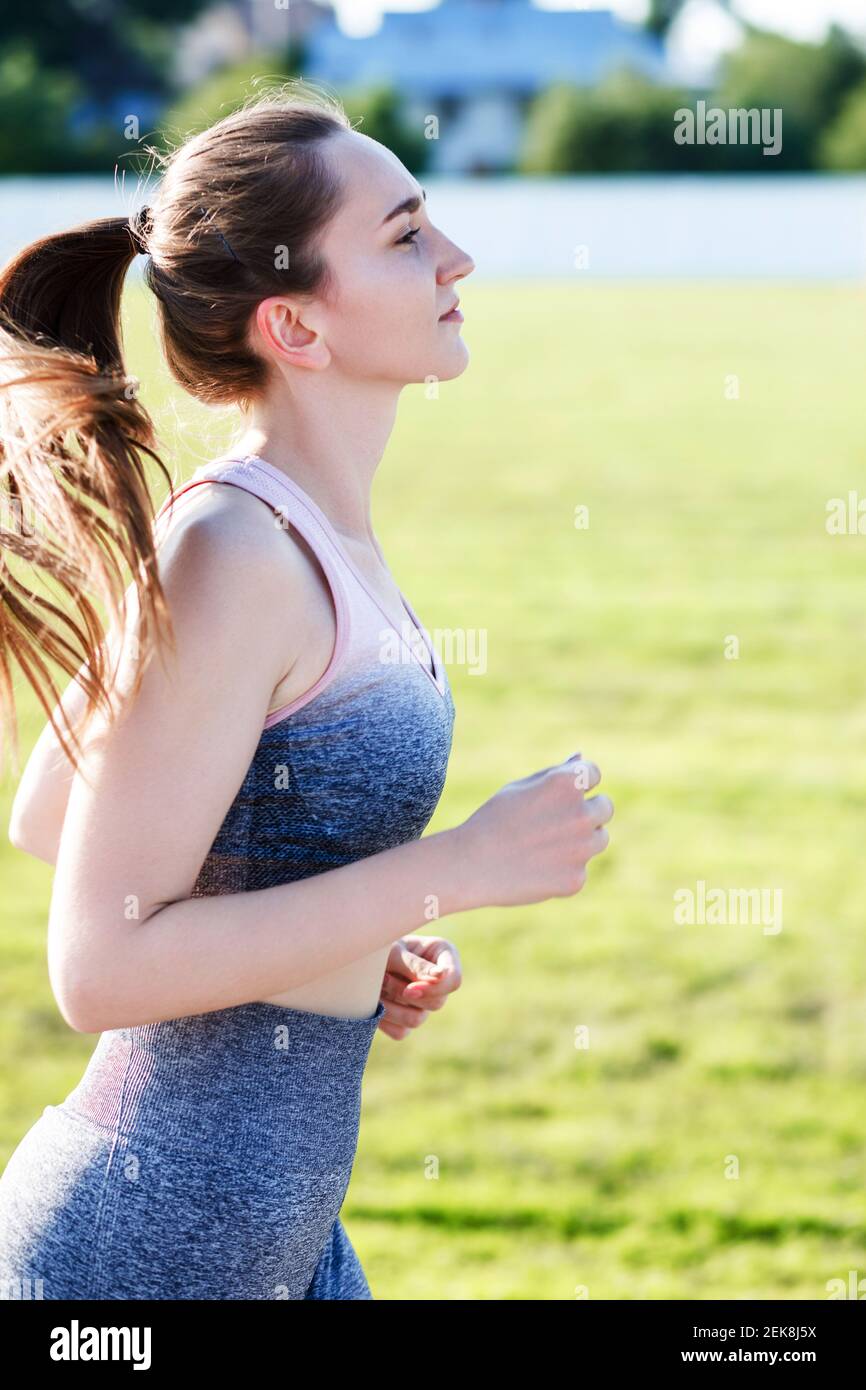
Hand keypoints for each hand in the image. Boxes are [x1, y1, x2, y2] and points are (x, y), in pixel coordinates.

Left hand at [378, 935, 461, 1039]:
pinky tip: (373, 1003)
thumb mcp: (396, 950)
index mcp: (443, 957)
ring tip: (377, 988)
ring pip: (416, 1020)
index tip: (410, 989)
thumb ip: (415, 964)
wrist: (361, 957)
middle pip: (436, 1003)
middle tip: (383, 978)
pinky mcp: (406, 1019)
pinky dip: (384, 1020)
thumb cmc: (380, 945)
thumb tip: (440, 976)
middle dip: (405, 993)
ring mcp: (423, 1003)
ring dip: (392, 1007)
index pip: (453, 980)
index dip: (434, 989)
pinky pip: (400, 1032)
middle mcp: (437, 982)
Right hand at [455, 751, 612, 909]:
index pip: (594, 773)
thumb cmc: (493, 820)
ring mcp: (582, 850)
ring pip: (599, 839)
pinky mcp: (576, 879)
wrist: (470, 865)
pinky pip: (579, 870)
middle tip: (553, 823)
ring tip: (543, 846)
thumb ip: (556, 774)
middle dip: (586, 812)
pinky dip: (563, 870)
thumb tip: (581, 757)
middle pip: (605, 808)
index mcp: (568, 783)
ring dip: (581, 840)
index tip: (554, 797)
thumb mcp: (521, 788)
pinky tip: (535, 869)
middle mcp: (582, 814)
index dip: (576, 784)